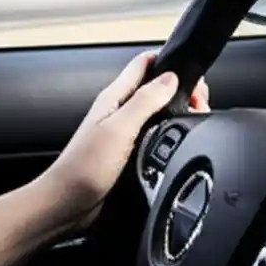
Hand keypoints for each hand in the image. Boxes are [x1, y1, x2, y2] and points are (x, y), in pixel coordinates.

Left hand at [36, 51, 210, 230]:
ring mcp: (124, 132)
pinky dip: (170, 133)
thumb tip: (171, 79)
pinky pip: (155, 134)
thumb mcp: (118, 129)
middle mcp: (119, 111)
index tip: (190, 70)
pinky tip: (178, 141)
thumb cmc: (82, 169)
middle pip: (155, 87)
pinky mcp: (128, 152)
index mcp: (114, 98)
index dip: (168, 61)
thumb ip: (144, 101)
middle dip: (180, 88)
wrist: (67, 205)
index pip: (144, 64)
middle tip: (199, 101)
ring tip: (194, 117)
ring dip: (176, 110)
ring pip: (157, 110)